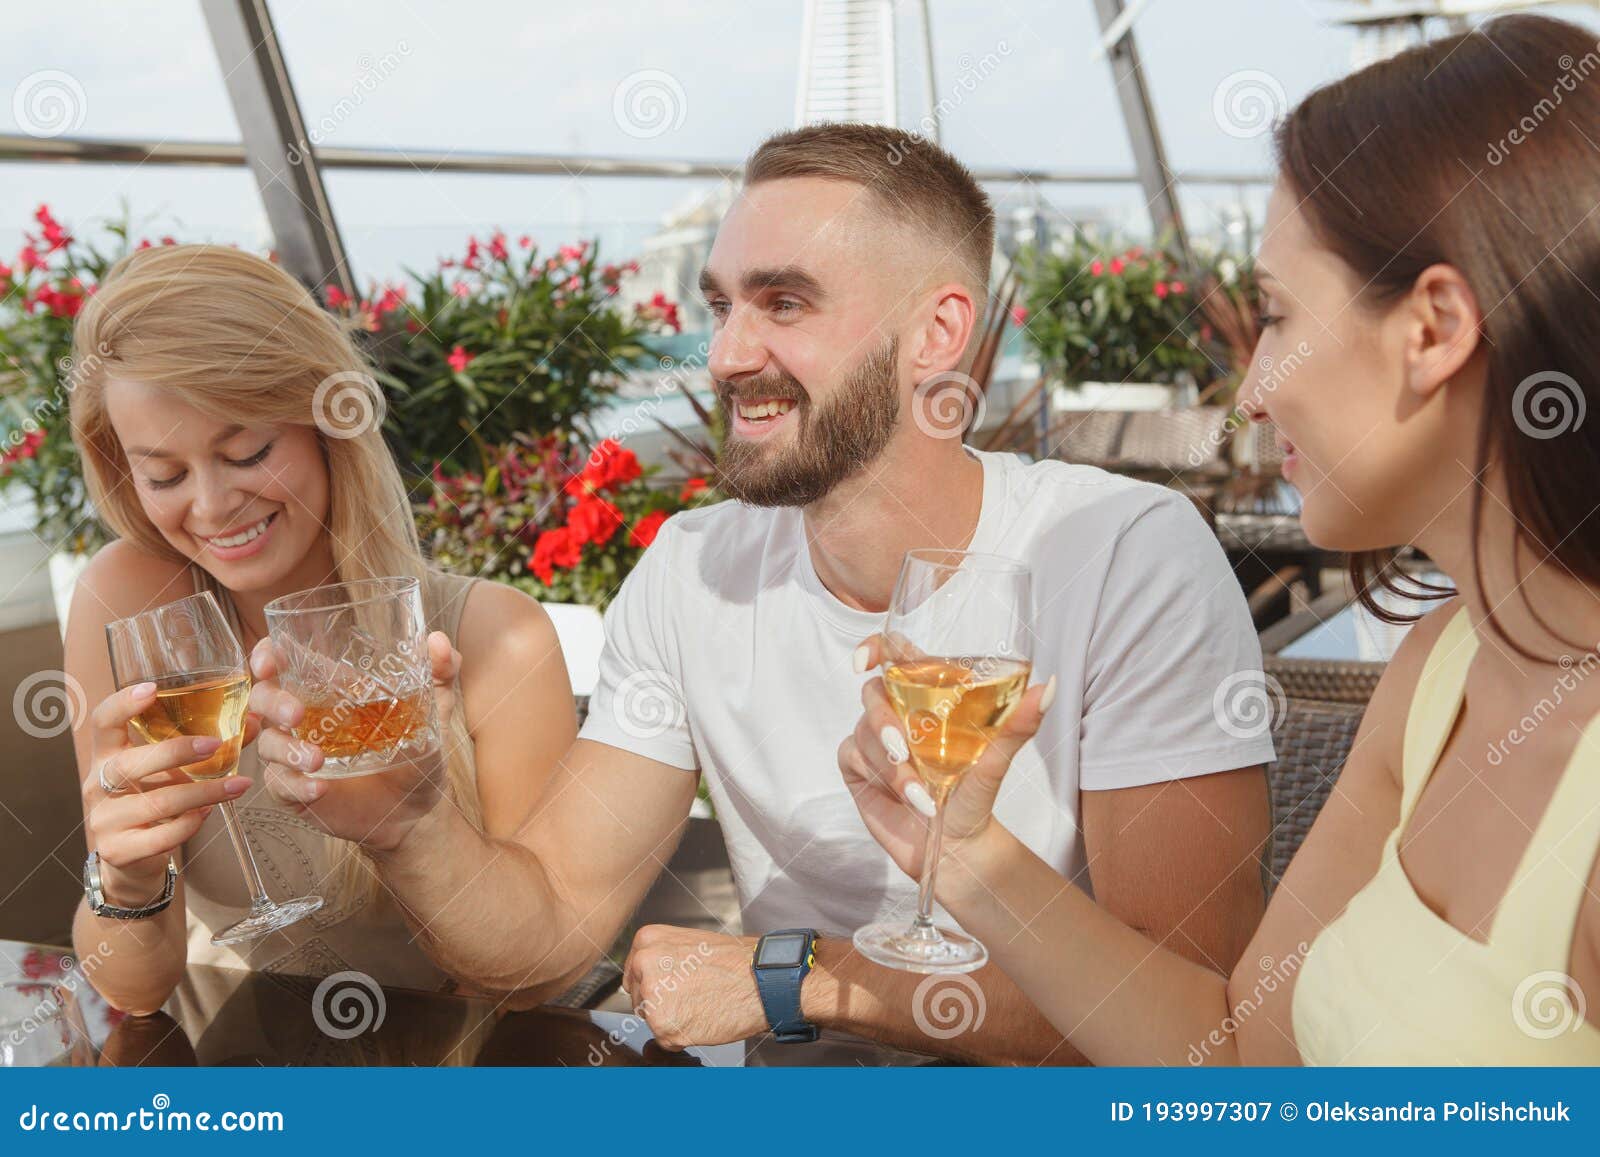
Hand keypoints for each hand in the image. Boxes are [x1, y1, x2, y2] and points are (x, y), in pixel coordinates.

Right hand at [83, 681, 258, 905]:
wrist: (132, 860)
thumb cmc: (156, 800)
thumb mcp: (173, 770)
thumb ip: (209, 746)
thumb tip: (255, 719)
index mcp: (107, 756)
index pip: (103, 723)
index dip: (122, 704)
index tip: (151, 688)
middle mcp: (98, 785)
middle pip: (129, 763)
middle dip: (175, 751)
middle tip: (215, 744)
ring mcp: (105, 820)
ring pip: (156, 803)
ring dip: (203, 792)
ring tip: (236, 786)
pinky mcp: (119, 851)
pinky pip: (159, 836)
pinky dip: (190, 824)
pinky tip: (208, 813)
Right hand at [248, 630, 459, 852]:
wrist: (420, 805)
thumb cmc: (418, 748)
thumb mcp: (434, 708)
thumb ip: (439, 672)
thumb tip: (439, 640)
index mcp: (328, 691)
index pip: (283, 663)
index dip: (266, 656)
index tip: (269, 661)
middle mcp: (304, 719)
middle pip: (263, 700)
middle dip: (273, 702)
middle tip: (297, 715)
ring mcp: (296, 755)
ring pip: (267, 745)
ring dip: (286, 750)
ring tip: (317, 760)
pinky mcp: (297, 791)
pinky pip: (280, 786)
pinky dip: (296, 786)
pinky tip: (319, 788)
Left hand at [620, 927, 766, 1050]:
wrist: (763, 980)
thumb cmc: (736, 963)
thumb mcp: (689, 944)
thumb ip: (662, 959)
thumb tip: (644, 980)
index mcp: (648, 940)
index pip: (634, 974)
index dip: (657, 986)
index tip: (675, 986)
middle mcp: (644, 964)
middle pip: (640, 998)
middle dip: (663, 1004)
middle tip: (694, 995)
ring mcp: (651, 994)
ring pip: (651, 1019)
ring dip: (673, 1020)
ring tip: (701, 1004)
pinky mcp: (662, 1024)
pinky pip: (665, 1039)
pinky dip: (682, 1036)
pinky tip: (703, 1018)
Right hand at [837, 633, 1054, 879]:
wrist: (956, 849)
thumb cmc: (975, 798)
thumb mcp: (997, 760)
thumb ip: (1017, 724)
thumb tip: (1048, 688)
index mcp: (928, 697)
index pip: (895, 655)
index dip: (875, 649)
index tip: (866, 663)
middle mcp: (897, 711)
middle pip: (872, 692)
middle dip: (883, 719)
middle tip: (902, 748)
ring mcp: (874, 739)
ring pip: (864, 729)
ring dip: (893, 765)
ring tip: (923, 795)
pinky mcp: (857, 765)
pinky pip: (852, 754)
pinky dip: (881, 777)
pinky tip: (910, 799)